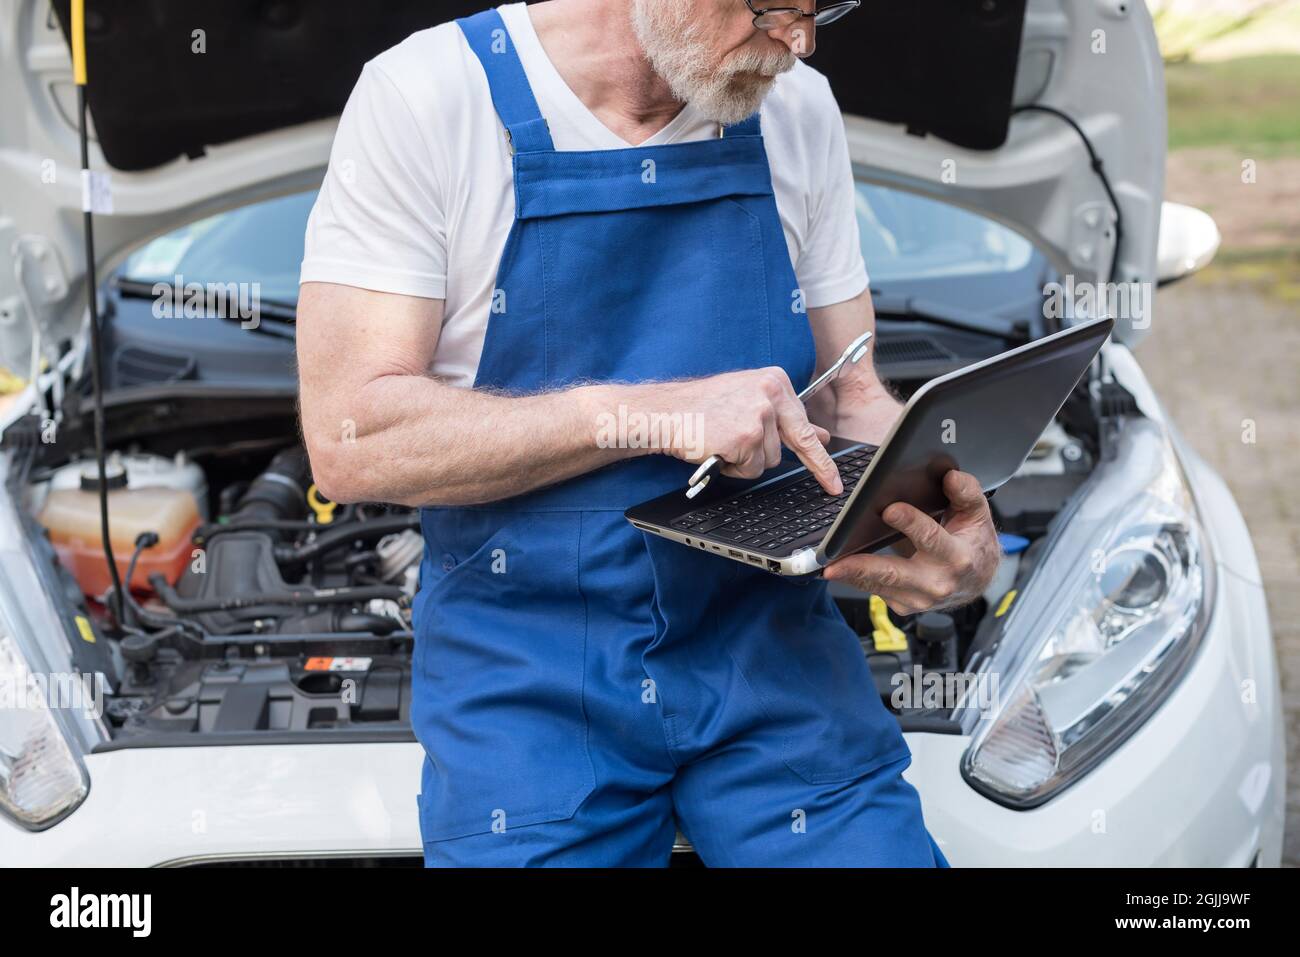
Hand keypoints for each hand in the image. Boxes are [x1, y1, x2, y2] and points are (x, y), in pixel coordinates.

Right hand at [653, 367, 842, 493]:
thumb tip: (818, 434)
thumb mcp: (747, 401)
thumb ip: (783, 417)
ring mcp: (759, 415)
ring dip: (747, 460)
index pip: (806, 422)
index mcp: (775, 381)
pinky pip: (750, 469)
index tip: (836, 476)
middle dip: (816, 466)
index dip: (822, 453)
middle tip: (832, 485)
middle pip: (795, 443)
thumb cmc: (701, 407)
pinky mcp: (746, 436)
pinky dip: (734, 467)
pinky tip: (718, 449)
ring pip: (769, 460)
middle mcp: (771, 394)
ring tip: (724, 442)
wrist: (666, 412)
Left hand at [822, 469, 1000, 614]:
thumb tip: (950, 476)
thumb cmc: (973, 544)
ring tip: (827, 565)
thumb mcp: (977, 515)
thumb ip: (966, 493)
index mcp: (957, 558)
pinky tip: (841, 568)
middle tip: (835, 561)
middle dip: (863, 567)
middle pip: (894, 574)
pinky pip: (876, 590)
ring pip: (879, 586)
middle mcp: (937, 583)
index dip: (910, 523)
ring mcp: (919, 599)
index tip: (890, 509)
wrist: (976, 581)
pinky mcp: (904, 605)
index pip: (931, 538)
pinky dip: (857, 579)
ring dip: (851, 576)